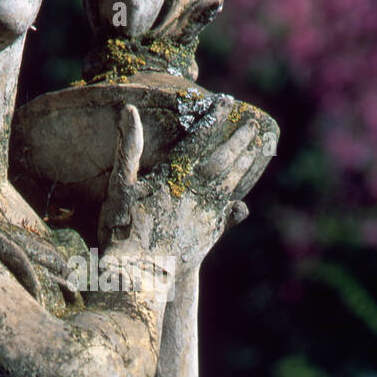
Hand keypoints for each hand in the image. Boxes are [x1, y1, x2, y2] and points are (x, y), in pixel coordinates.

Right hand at [97, 98, 257, 274]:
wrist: (140, 275)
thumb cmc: (123, 229)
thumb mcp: (119, 185)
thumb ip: (128, 147)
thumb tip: (129, 110)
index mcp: (175, 176)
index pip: (199, 138)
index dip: (213, 118)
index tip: (225, 101)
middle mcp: (196, 192)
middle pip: (224, 159)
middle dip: (239, 140)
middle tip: (253, 124)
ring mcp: (206, 214)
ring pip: (231, 183)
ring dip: (244, 164)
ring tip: (256, 150)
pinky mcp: (208, 235)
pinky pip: (227, 212)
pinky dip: (236, 200)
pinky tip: (242, 197)